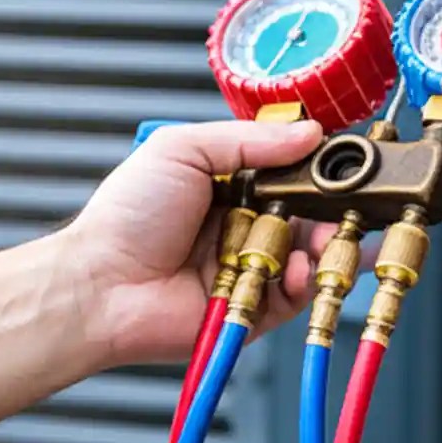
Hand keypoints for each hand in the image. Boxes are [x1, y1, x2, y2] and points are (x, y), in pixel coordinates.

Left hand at [63, 119, 339, 365]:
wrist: (100, 283)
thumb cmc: (128, 216)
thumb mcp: (183, 150)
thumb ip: (249, 139)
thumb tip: (308, 131)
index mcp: (230, 187)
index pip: (289, 175)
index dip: (315, 172)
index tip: (339, 167)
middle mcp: (244, 226)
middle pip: (307, 216)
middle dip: (328, 212)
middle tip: (340, 207)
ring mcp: (250, 268)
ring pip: (307, 256)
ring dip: (321, 246)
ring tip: (319, 240)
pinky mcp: (254, 310)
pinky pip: (294, 296)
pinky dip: (302, 282)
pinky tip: (295, 269)